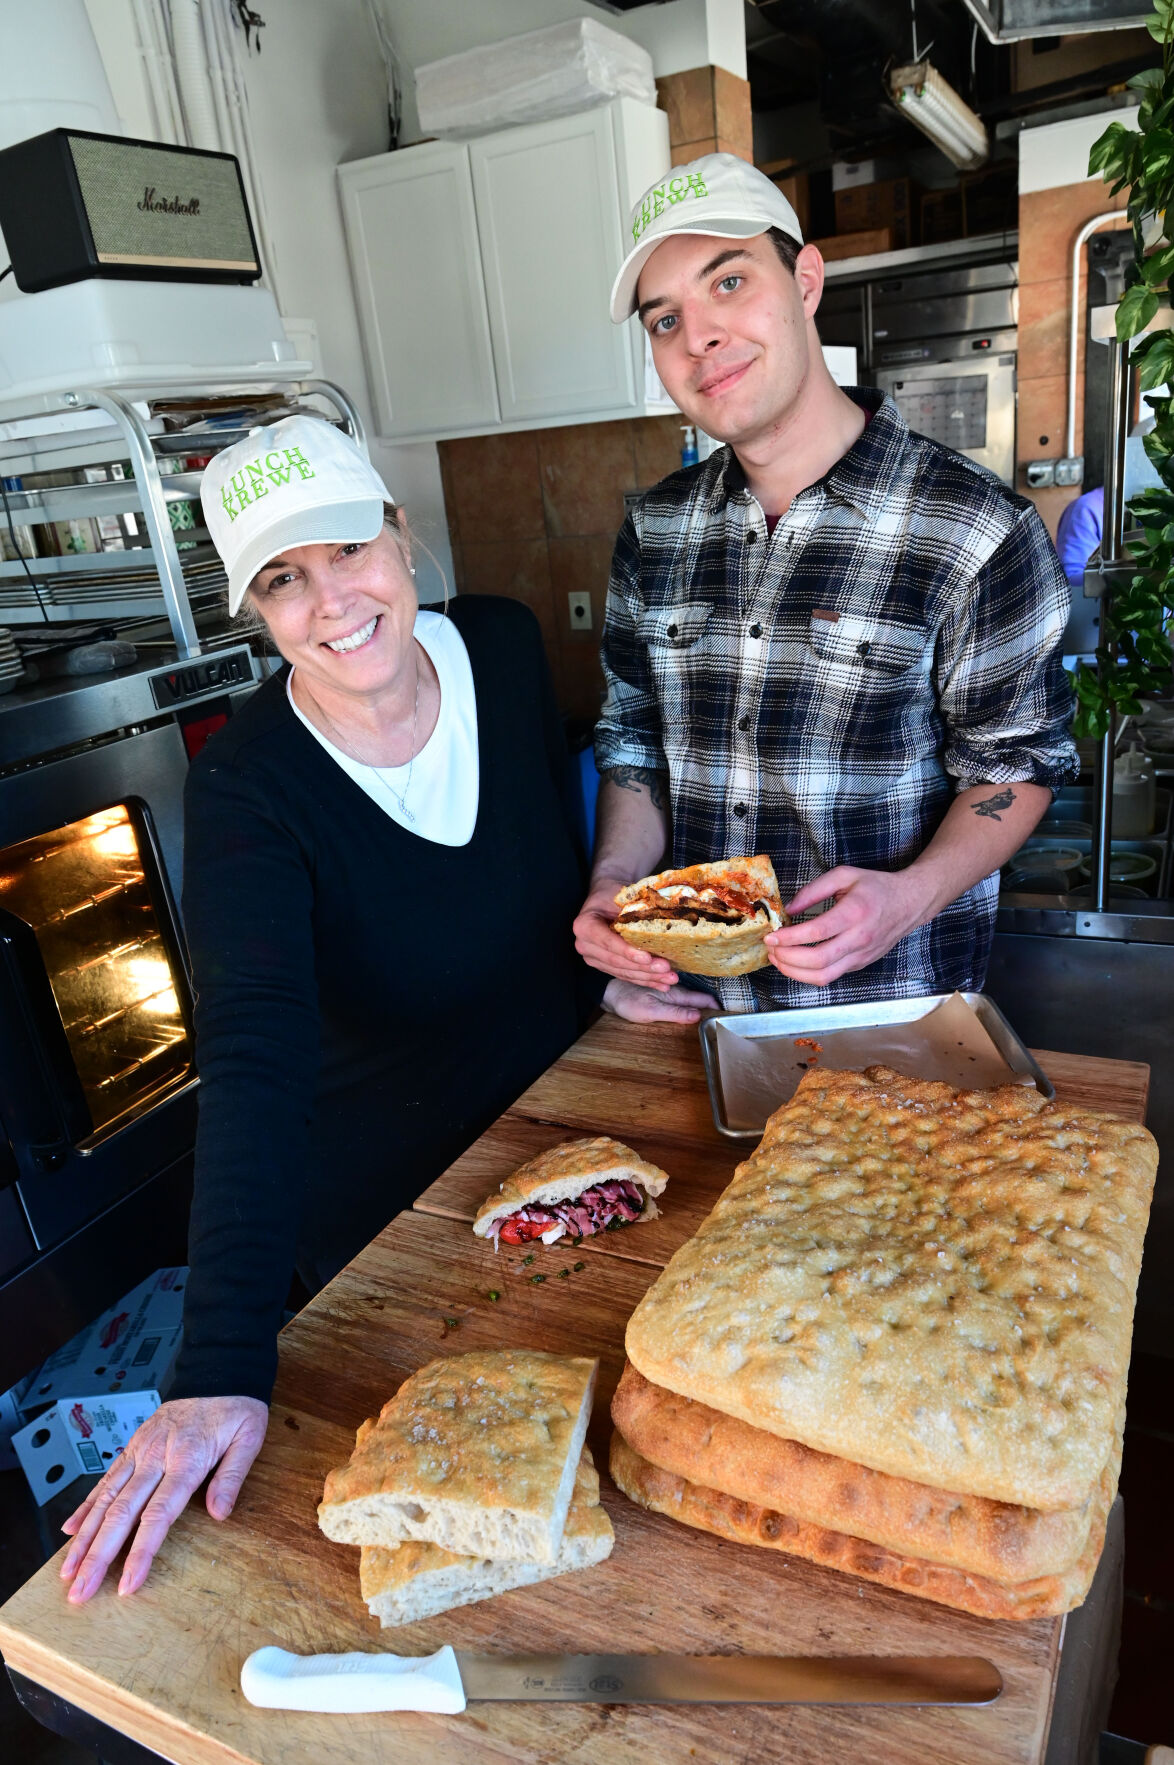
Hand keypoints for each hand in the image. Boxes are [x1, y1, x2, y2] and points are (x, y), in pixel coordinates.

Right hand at [59, 1395, 267, 1602]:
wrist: (218, 1374)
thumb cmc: (235, 1409)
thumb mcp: (248, 1437)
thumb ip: (233, 1475)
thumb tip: (220, 1513)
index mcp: (185, 1458)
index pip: (159, 1513)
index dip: (141, 1551)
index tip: (128, 1583)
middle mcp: (155, 1456)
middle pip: (121, 1513)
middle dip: (98, 1556)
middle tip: (81, 1592)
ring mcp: (139, 1451)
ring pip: (105, 1499)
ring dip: (84, 1538)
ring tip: (68, 1572)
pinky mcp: (132, 1448)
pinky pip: (105, 1479)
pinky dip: (85, 1506)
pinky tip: (71, 1530)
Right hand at [573, 874, 679, 991]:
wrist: (605, 898)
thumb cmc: (613, 894)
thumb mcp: (621, 894)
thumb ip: (634, 908)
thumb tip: (662, 916)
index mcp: (584, 925)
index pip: (607, 941)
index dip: (627, 951)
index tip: (647, 958)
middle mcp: (584, 945)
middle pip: (616, 961)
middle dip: (643, 968)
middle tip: (666, 969)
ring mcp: (593, 958)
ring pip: (622, 972)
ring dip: (648, 977)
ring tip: (669, 978)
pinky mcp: (603, 966)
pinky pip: (625, 976)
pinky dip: (644, 980)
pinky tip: (662, 984)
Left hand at [603, 977, 716, 1023]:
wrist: (610, 990)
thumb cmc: (628, 1000)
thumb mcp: (651, 1011)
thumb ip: (675, 1013)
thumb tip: (698, 1016)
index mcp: (676, 994)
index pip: (704, 1000)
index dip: (717, 1008)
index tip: (729, 1018)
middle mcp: (676, 990)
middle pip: (700, 999)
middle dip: (713, 1008)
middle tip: (725, 1021)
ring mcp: (669, 991)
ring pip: (692, 998)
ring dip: (703, 1006)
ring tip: (713, 1018)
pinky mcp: (662, 993)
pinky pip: (682, 999)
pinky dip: (691, 1005)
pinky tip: (692, 1012)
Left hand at [764, 867, 931, 987]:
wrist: (910, 902)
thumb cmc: (876, 887)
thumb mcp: (844, 876)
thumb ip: (813, 890)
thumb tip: (788, 909)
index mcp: (854, 913)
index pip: (817, 933)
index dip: (790, 938)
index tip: (772, 936)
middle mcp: (859, 938)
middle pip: (818, 960)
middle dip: (787, 958)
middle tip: (771, 949)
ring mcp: (861, 955)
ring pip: (823, 976)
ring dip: (794, 972)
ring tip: (778, 960)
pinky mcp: (860, 964)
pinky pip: (830, 976)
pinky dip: (808, 974)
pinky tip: (795, 963)